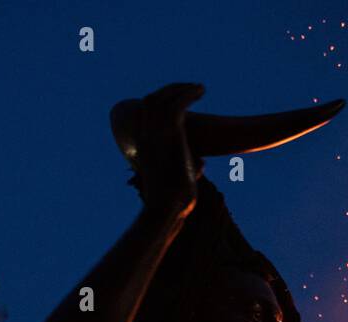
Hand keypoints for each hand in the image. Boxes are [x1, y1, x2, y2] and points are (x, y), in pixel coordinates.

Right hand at [134, 83, 205, 219]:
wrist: (166, 208)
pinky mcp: (170, 134)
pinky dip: (189, 93)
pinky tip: (201, 91)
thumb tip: (201, 164)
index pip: (147, 114)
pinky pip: (177, 103)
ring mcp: (157, 133)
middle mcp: (148, 135)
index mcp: (145, 145)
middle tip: (189, 89)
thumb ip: (189, 166)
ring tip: (200, 88)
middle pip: (153, 100)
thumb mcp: (181, 179)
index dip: (160, 101)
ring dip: (181, 89)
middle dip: (170, 90)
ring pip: (164, 97)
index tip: (177, 98)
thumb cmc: (174, 201)